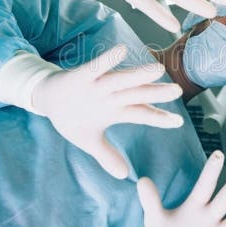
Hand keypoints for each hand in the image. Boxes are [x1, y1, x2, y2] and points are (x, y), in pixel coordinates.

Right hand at [32, 45, 183, 178]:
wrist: (47, 99)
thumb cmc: (71, 117)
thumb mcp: (88, 141)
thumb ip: (106, 155)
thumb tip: (124, 176)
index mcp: (116, 110)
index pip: (142, 114)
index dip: (159, 117)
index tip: (179, 122)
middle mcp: (112, 96)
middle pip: (138, 95)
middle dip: (156, 93)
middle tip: (178, 91)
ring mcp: (99, 85)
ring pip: (122, 80)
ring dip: (139, 75)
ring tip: (159, 69)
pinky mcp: (82, 76)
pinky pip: (96, 67)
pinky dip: (107, 60)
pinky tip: (122, 50)